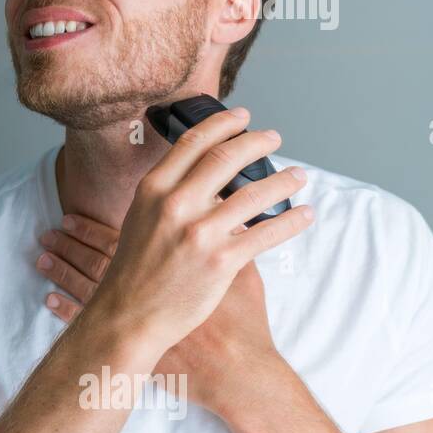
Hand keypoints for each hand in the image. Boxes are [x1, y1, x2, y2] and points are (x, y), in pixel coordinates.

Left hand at [36, 227, 282, 415]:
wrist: (239, 370)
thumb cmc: (244, 323)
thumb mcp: (241, 272)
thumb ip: (230, 237)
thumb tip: (224, 208)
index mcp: (166, 266)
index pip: (118, 241)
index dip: (90, 229)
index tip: (67, 216)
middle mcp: (142, 290)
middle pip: (95, 262)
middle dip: (69, 246)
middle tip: (45, 234)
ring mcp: (132, 319)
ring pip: (86, 289)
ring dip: (62, 272)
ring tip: (41, 260)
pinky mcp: (129, 343)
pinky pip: (88, 324)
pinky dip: (66, 309)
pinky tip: (49, 300)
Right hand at [86, 107, 311, 355]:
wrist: (129, 316)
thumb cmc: (135, 270)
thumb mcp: (140, 219)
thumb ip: (168, 195)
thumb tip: (204, 175)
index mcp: (153, 190)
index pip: (193, 142)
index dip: (222, 124)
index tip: (241, 116)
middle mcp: (175, 204)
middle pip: (227, 157)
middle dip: (257, 142)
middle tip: (273, 138)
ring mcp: (199, 232)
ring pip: (255, 193)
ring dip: (284, 181)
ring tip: (298, 176)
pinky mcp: (221, 261)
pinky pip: (267, 233)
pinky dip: (291, 221)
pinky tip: (304, 214)